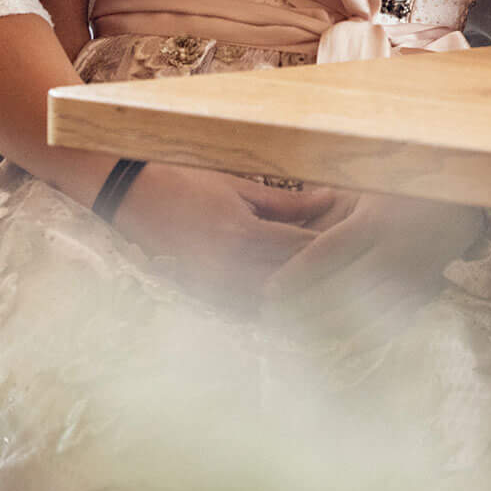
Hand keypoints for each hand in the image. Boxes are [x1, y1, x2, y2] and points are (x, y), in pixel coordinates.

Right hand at [105, 162, 342, 309]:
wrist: (125, 193)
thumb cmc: (184, 179)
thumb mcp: (239, 185)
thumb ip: (287, 202)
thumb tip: (330, 201)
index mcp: (244, 234)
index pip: (305, 251)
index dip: (337, 249)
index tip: (364, 247)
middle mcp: (229, 267)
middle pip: (293, 283)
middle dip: (325, 277)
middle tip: (357, 274)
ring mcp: (211, 286)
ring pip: (270, 305)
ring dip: (299, 297)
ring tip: (330, 289)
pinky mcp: (198, 295)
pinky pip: (243, 310)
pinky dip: (269, 307)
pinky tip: (289, 300)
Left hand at [263, 193, 488, 345]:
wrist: (465, 195)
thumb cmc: (406, 183)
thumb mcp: (366, 187)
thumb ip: (330, 208)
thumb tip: (283, 226)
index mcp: (378, 221)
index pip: (326, 256)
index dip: (294, 278)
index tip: (268, 292)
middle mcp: (396, 253)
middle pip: (339, 291)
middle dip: (300, 308)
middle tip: (270, 315)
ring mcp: (413, 278)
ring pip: (362, 315)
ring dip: (323, 327)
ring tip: (293, 330)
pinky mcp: (424, 295)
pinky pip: (387, 325)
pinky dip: (357, 337)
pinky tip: (332, 339)